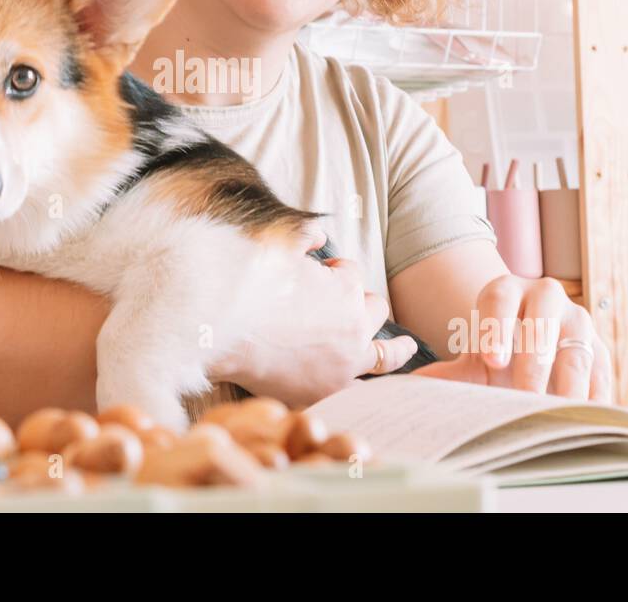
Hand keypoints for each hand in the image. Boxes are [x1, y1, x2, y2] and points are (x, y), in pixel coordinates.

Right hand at [210, 229, 418, 407]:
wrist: (220, 331)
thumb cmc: (247, 284)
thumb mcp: (278, 244)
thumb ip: (304, 235)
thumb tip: (319, 235)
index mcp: (345, 288)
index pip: (351, 273)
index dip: (336, 270)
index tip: (322, 271)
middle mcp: (354, 326)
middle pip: (376, 309)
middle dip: (365, 302)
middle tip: (351, 304)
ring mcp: (344, 363)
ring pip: (384, 355)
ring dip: (396, 349)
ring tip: (407, 347)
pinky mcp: (326, 390)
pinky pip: (359, 392)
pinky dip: (369, 388)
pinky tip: (373, 390)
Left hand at [416, 275, 613, 402]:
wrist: (536, 345)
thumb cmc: (500, 349)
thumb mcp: (477, 356)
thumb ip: (447, 372)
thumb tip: (411, 388)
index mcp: (506, 290)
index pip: (499, 299)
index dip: (494, 326)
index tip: (489, 361)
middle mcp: (546, 296)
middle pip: (542, 321)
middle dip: (534, 360)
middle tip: (525, 396)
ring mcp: (577, 321)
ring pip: (577, 348)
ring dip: (570, 383)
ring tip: (559, 413)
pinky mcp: (601, 347)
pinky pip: (603, 370)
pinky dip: (597, 394)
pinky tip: (588, 417)